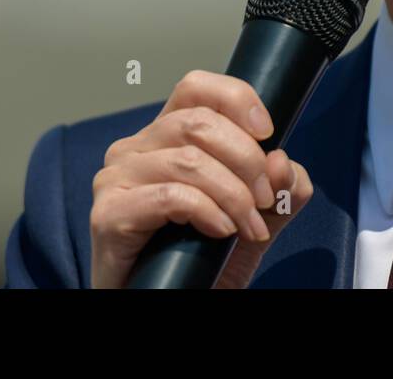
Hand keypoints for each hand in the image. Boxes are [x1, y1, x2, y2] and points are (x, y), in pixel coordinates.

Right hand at [89, 70, 313, 287]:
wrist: (161, 305)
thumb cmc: (199, 260)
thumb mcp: (253, 218)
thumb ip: (278, 188)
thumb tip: (283, 161)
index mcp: (165, 136)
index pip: (196, 88)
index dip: (237, 99)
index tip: (268, 132)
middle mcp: (135, 148)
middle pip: (199, 122)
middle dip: (247, 159)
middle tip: (267, 198)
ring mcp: (116, 179)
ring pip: (189, 159)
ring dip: (234, 194)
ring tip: (249, 225)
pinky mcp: (108, 215)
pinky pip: (170, 196)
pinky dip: (207, 211)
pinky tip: (220, 231)